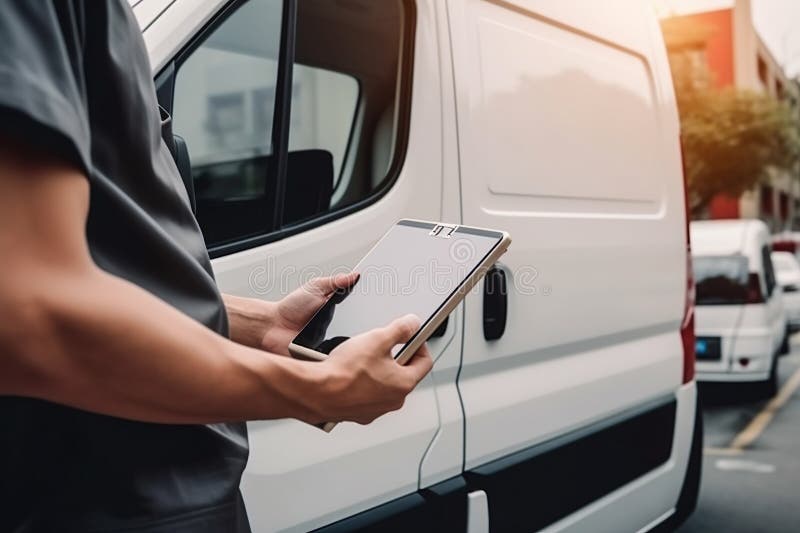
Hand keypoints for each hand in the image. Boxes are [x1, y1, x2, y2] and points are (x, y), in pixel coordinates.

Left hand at [259, 272, 359, 355]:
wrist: (272, 327)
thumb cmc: (290, 308)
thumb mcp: (314, 288)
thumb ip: (334, 282)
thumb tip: (354, 275)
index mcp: (337, 310)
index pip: (358, 309)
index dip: (367, 306)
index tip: (375, 300)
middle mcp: (337, 326)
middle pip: (358, 327)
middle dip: (362, 322)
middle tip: (366, 315)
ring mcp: (332, 341)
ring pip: (349, 344)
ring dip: (350, 339)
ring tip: (348, 332)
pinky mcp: (324, 355)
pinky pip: (336, 356)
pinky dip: (338, 353)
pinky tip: (338, 348)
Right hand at [315, 314, 433, 424]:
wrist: (316, 393)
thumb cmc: (345, 371)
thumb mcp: (377, 338)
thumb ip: (400, 329)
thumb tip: (413, 324)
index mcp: (404, 383)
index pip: (425, 362)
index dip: (420, 345)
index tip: (412, 337)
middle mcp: (393, 401)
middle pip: (404, 373)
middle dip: (395, 357)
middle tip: (381, 346)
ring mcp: (375, 409)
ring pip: (384, 385)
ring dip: (377, 372)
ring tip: (361, 360)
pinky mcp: (358, 413)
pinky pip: (366, 395)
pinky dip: (361, 385)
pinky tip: (348, 374)